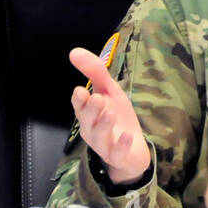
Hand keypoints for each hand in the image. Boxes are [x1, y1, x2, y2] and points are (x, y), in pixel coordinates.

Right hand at [68, 46, 151, 185]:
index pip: (80, 106)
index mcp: (88, 114)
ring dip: (105, 125)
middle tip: (97, 98)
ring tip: (111, 113)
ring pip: (100, 137)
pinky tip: (127, 136)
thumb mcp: (110, 92)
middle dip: (91, 110)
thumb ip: (95, 72)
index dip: (80, 100)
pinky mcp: (118, 156)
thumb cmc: (118, 117)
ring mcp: (104, 144)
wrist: (133, 149)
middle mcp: (92, 129)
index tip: (81, 90)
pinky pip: (117, 152)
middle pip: (88, 121)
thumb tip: (74, 51)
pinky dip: (121, 145)